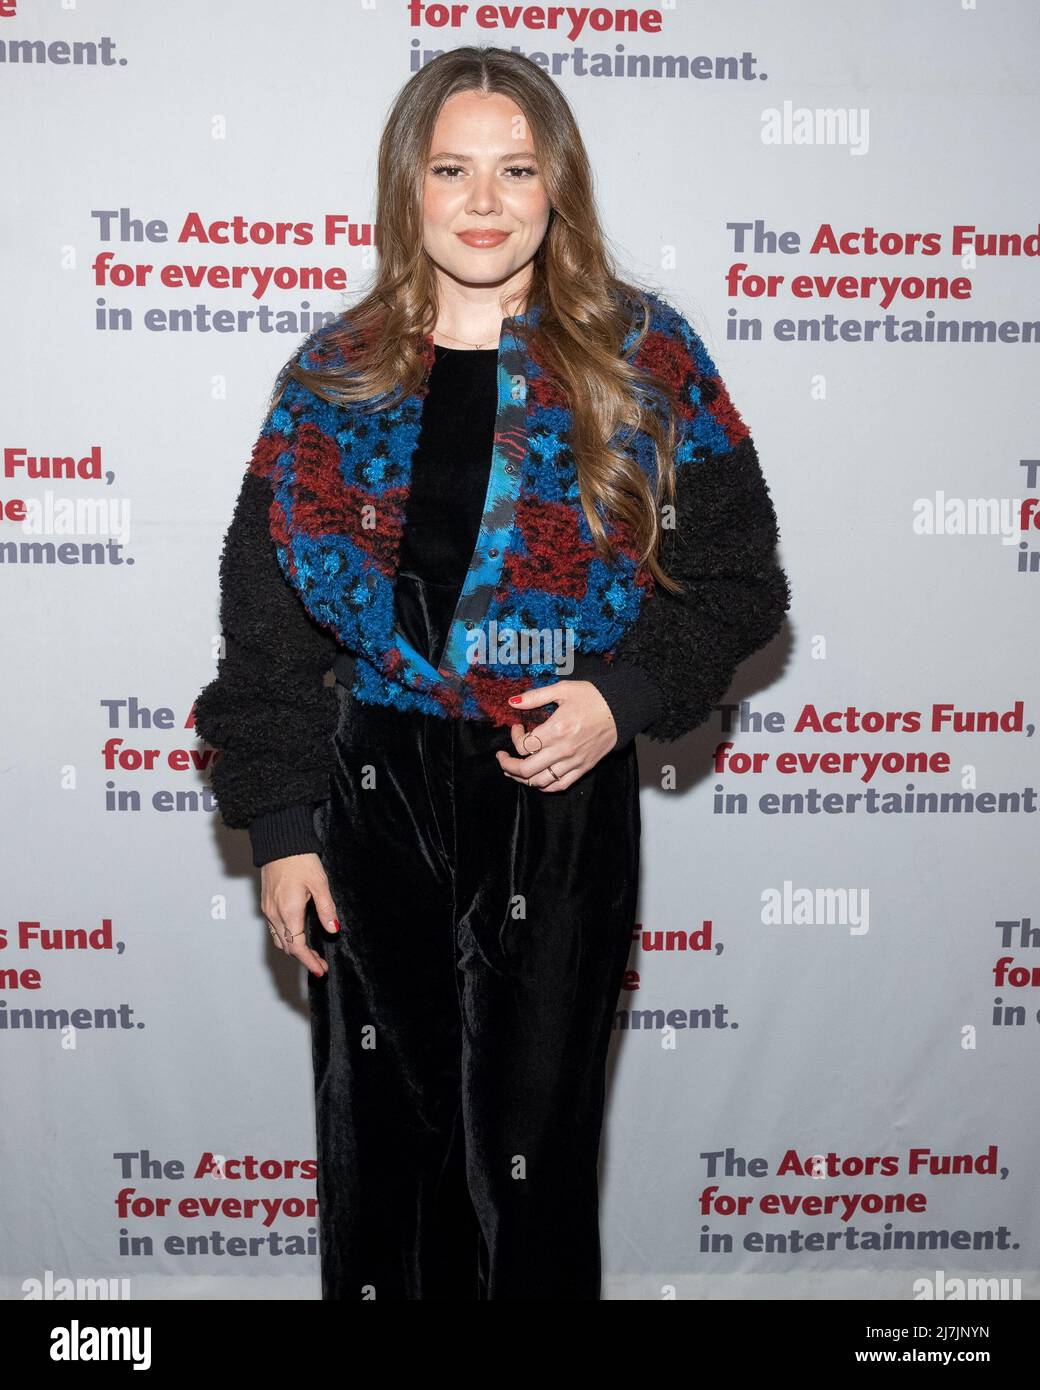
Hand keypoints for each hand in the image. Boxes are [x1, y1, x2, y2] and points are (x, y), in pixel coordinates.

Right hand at [259, 852, 339, 977]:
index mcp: (288, 911)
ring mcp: (268, 908)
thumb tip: (333, 930)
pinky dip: (286, 937)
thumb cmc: (300, 859)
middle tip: (320, 964)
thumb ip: (326, 909)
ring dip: (294, 948)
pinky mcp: (266, 902)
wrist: (279, 842)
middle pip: (287, 946)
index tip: (320, 970)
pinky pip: (275, 928)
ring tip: (311, 953)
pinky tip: (298, 935)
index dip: (309, 961)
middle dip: (303, 958)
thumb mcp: (319, 883)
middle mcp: (274, 913)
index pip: (297, 946)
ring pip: (279, 938)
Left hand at [495, 680, 616, 790]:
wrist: (620, 709)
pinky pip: (559, 785)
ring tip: (514, 771)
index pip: (524, 746)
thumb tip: (513, 702)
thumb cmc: (593, 697)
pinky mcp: (583, 768)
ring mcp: (573, 762)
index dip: (514, 738)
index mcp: (556, 730)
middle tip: (503, 757)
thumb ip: (535, 697)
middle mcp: (563, 750)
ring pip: (540, 782)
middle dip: (508, 765)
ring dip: (522, 778)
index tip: (517, 727)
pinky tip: (537, 779)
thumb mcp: (562, 690)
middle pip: (526, 770)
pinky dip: (544, 786)